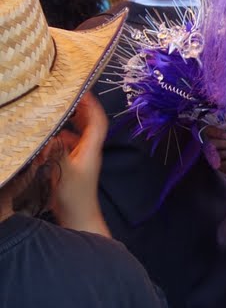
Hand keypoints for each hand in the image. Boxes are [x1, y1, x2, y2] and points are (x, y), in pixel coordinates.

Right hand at [51, 93, 110, 234]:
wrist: (78, 219)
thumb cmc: (75, 198)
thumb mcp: (64, 172)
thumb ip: (58, 152)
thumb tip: (52, 134)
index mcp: (91, 149)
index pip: (97, 120)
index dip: (91, 103)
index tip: (80, 88)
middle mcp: (88, 151)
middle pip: (87, 123)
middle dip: (78, 107)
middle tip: (65, 93)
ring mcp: (80, 158)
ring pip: (76, 133)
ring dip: (67, 121)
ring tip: (53, 110)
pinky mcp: (71, 166)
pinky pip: (67, 144)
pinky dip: (58, 136)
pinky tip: (46, 136)